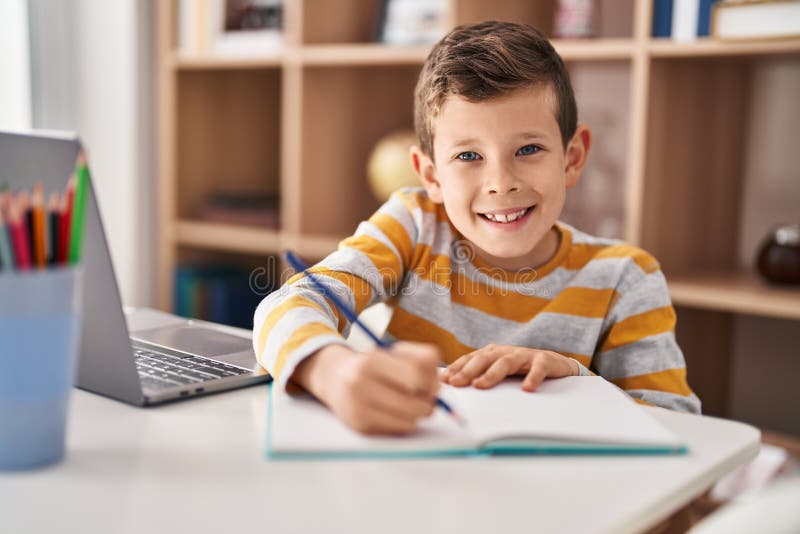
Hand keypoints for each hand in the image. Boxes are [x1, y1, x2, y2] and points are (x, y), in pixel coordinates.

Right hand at [291, 342, 440, 434]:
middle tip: (426, 397)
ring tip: (412, 404)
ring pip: (411, 419)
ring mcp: (358, 406)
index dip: (432, 380)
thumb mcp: (393, 353)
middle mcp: (361, 382)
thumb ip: (421, 362)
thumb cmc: (372, 365)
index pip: (418, 372)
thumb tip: (438, 390)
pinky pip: (399, 428)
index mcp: (373, 359)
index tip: (430, 381)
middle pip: (417, 402)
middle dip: (429, 401)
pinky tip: (397, 412)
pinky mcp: (359, 424)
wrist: (334, 377)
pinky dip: (406, 422)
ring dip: (419, 413)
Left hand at [441, 344, 578, 391]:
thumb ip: (481, 376)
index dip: (457, 368)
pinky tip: (526, 389)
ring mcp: (525, 355)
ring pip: (506, 362)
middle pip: (484, 359)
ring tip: (481, 385)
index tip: (444, 380)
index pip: (471, 359)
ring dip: (492, 374)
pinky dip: (532, 377)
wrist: (556, 364)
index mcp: (493, 353)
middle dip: (468, 371)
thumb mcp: (500, 371)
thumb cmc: (522, 370)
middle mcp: (506, 351)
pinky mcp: (544, 360)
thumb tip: (455, 388)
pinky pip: (537, 368)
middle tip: (456, 383)